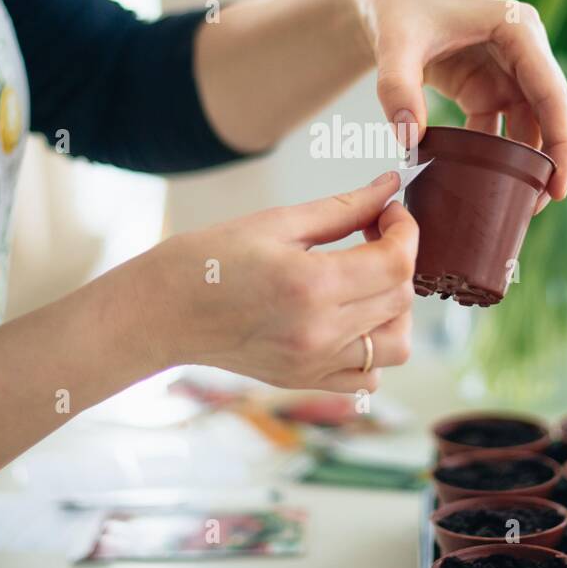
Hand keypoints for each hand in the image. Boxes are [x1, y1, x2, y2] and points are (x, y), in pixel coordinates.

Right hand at [120, 171, 416, 392]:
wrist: (161, 312)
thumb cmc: (208, 259)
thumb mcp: (276, 222)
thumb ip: (342, 208)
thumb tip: (390, 187)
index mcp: (311, 286)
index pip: (396, 263)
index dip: (405, 230)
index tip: (390, 211)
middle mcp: (319, 332)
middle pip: (401, 299)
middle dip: (400, 259)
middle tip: (374, 233)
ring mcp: (314, 364)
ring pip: (396, 345)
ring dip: (395, 308)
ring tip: (367, 280)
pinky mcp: (305, 380)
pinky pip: (368, 376)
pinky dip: (374, 349)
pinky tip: (351, 318)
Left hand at [342, 0, 566, 204]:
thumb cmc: (394, 10)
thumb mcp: (393, 44)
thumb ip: (397, 88)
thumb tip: (411, 140)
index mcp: (516, 29)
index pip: (551, 90)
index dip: (561, 140)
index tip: (559, 184)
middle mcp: (523, 49)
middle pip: (554, 112)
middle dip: (552, 158)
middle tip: (539, 204)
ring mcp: (509, 70)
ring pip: (535, 125)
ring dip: (528, 162)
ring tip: (516, 204)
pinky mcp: (490, 87)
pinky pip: (505, 129)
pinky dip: (497, 157)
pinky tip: (482, 185)